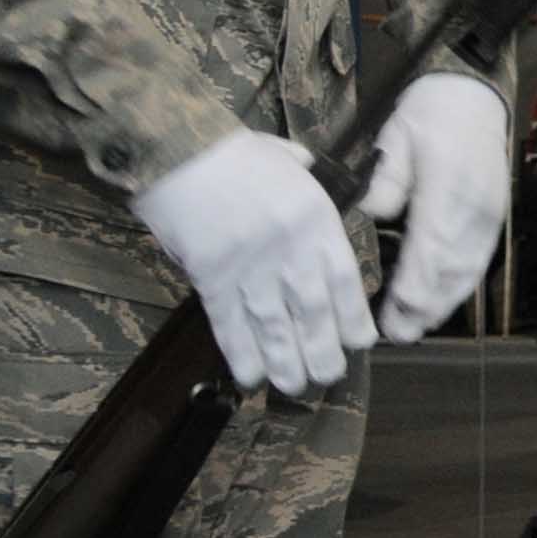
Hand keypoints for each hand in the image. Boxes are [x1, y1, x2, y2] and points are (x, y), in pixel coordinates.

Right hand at [135, 127, 367, 395]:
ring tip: (294, 386)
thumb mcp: (290, 163)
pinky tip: (250, 376)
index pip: (344, 280)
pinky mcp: (210, 275)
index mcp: (316, 219)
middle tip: (327, 376)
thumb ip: (311, 185)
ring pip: (274, 325)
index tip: (360, 343)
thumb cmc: (234, 154)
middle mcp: (289, 248)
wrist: (176, 151)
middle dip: (322, 351)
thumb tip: (316, 192)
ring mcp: (249, 265)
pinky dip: (240, 352)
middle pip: (313, 311)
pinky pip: (229, 323)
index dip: (352, 319)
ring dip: (285, 362)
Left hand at [359, 69, 511, 342]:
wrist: (474, 97)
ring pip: (468, 269)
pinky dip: (458, 287)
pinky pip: (478, 262)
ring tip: (415, 327)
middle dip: (426, 303)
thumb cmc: (429, 114)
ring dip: (442, 302)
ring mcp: (489, 215)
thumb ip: (386, 179)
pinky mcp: (494, 219)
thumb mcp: (396, 136)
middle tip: (397, 332)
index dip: (417, 278)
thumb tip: (370, 214)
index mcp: (448, 184)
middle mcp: (474, 207)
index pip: (434, 240)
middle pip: (453, 265)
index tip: (398, 306)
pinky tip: (438, 304)